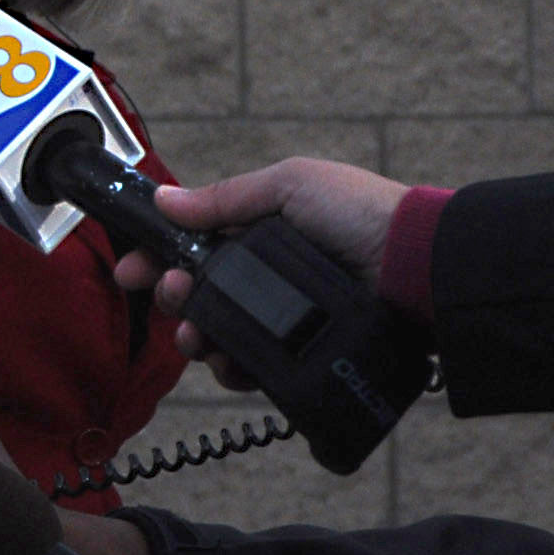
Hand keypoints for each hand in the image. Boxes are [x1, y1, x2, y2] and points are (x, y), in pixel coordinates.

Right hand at [110, 158, 410, 370]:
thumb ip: (226, 198)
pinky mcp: (304, 351)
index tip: (132, 272)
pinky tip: (230, 365)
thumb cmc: (364, 214)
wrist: (421, 268)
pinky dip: (235, 368)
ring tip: (199, 340)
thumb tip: (165, 200)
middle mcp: (271, 275)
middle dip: (175, 299)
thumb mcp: (291, 185)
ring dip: (197, 337)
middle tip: (175, 300)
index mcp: (263, 230)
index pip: (195, 245)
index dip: (158, 258)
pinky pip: (256, 366)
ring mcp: (287, 316)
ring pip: (221, 333)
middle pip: (200, 294)